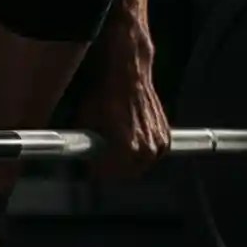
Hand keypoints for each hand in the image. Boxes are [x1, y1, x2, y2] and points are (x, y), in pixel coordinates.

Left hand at [75, 19, 170, 178]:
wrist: (128, 73)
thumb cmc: (107, 93)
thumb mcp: (87, 120)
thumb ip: (87, 143)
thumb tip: (81, 152)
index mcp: (127, 148)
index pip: (113, 174)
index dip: (100, 172)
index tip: (92, 169)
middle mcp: (147, 148)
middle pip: (130, 172)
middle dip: (116, 169)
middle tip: (102, 162)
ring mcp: (159, 142)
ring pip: (144, 163)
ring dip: (131, 162)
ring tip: (117, 154)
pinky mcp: (166, 133)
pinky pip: (156, 152)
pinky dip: (145, 152)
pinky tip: (133, 144)